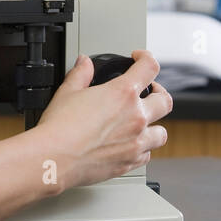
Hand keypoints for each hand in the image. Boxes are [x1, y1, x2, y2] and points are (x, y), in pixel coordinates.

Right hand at [33, 50, 172, 191]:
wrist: (54, 158)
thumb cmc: (60, 128)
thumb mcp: (68, 91)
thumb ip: (81, 74)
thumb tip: (84, 63)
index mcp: (123, 93)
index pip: (149, 67)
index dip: (146, 58)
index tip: (140, 59)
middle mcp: (136, 117)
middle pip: (166, 101)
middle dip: (159, 93)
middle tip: (150, 93)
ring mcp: (135, 142)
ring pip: (161, 133)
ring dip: (155, 126)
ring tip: (145, 124)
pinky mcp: (129, 162)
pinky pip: (146, 155)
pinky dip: (142, 149)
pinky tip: (131, 145)